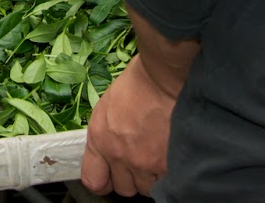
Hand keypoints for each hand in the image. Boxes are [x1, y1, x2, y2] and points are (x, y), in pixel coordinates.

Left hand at [81, 54, 179, 198]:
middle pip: (124, 188)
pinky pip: (167, 183)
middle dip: (132, 177)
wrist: (165, 77)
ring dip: (152, 176)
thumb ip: (106, 135)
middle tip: (141, 159)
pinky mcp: (167, 164)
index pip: (93, 180)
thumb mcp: (108, 107)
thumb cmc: (138, 83)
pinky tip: (170, 156)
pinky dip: (170, 174)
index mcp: (99, 139)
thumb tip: (109, 151)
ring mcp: (144, 162)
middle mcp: (119, 155)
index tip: (110, 176)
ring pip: (147, 188)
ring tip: (158, 155)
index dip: (104, 181)